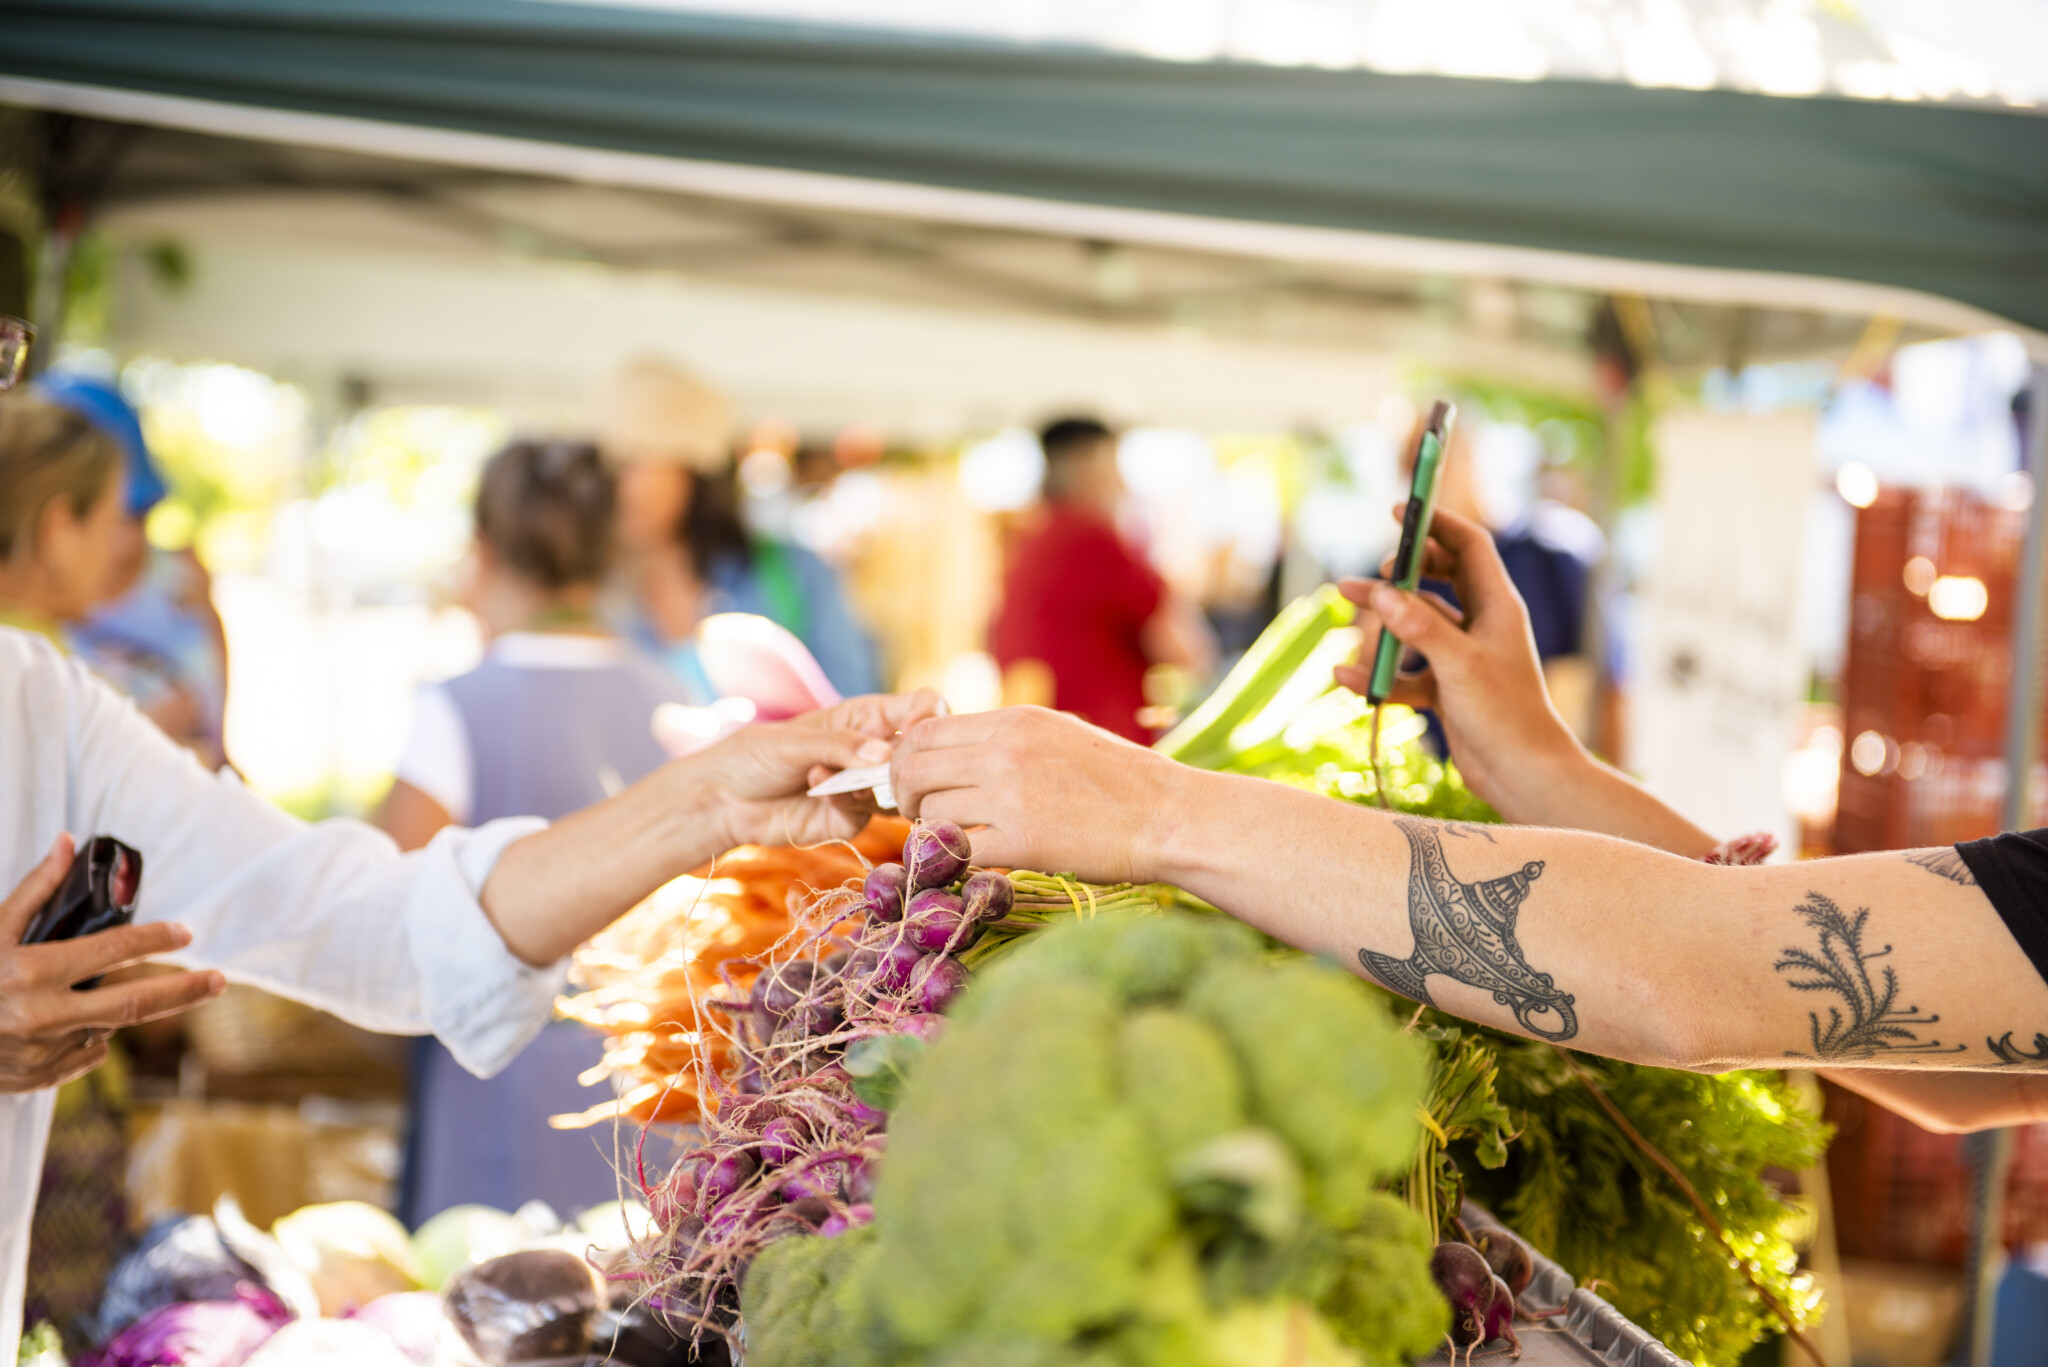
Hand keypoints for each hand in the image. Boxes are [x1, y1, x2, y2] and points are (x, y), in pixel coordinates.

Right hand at [0, 835, 224, 1092]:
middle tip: (219, 980)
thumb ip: (35, 890)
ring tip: (108, 996)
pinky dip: (89, 1036)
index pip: (111, 951)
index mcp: (31, 973)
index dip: (153, 939)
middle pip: (134, 1004)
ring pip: (109, 1029)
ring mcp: (43, 1052)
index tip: (184, 933)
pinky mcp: (39, 1079)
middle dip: (183, 991)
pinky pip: (86, 1055)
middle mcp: (42, 1016)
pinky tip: (75, 1023)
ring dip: (120, 1011)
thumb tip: (69, 843)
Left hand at [696, 690, 948, 849]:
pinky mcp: (850, 819)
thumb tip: (886, 756)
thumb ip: (841, 745)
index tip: (918, 733)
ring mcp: (864, 787)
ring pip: (899, 790)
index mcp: (867, 716)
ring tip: (835, 778)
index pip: (921, 707)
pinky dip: (847, 804)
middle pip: (918, 754)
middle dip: (903, 761)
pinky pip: (867, 814)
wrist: (724, 799)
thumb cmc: (756, 754)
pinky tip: (819, 792)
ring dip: (872, 785)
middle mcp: (873, 751)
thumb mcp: (796, 740)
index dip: (930, 717)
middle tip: (873, 765)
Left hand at [892, 706, 1179, 883]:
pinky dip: (957, 859)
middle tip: (917, 813)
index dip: (905, 760)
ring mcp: (1011, 797)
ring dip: (931, 830)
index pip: (924, 732)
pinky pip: (959, 851)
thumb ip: (1006, 737)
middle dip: (903, 795)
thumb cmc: (1121, 778)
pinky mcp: (1022, 843)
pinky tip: (975, 860)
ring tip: (953, 839)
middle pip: (913, 769)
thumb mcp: (1060, 733)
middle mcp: (1004, 752)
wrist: (1168, 816)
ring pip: (931, 812)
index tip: (913, 781)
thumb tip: (955, 748)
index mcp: (1013, 720)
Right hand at [1333, 505, 1580, 825]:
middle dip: (1401, 571)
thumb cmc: (1506, 716)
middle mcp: (1481, 625)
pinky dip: (1380, 672)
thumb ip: (1420, 627)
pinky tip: (1347, 679)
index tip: (1400, 510)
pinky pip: (1407, 670)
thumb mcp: (1459, 665)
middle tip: (1372, 571)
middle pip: (1438, 578)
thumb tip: (1382, 594)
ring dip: (1381, 617)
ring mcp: (1462, 656)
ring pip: (1415, 623)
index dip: (1435, 524)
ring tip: (1344, 603)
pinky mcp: (1448, 688)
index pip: (1467, 547)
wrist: (1523, 775)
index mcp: (1497, 606)